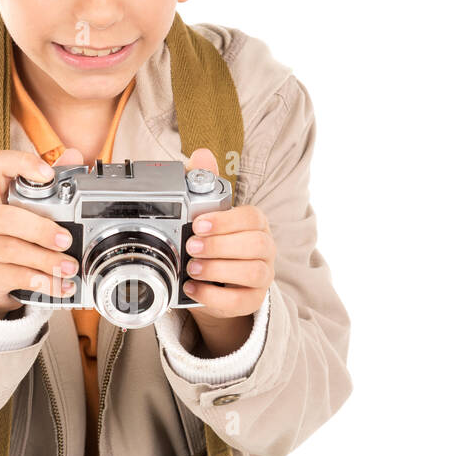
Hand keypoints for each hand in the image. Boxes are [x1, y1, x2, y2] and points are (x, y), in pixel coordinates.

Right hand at [0, 148, 84, 317]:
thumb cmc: (10, 237)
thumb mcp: (24, 211)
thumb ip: (49, 185)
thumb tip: (75, 155)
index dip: (22, 164)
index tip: (48, 174)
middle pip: (3, 217)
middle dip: (39, 228)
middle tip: (65, 240)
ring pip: (11, 250)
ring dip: (45, 260)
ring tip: (69, 267)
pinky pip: (14, 277)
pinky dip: (41, 282)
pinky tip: (60, 285)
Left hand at [182, 148, 275, 354]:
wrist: (214, 284)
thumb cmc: (212, 245)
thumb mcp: (205, 215)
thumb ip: (203, 183)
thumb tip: (201, 155)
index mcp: (255, 224)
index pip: (252, 218)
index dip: (226, 221)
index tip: (198, 223)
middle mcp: (265, 249)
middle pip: (256, 246)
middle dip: (220, 246)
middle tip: (191, 247)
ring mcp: (262, 277)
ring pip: (252, 273)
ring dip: (218, 270)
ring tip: (192, 268)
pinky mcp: (252, 301)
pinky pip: (240, 301)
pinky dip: (214, 296)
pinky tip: (193, 288)